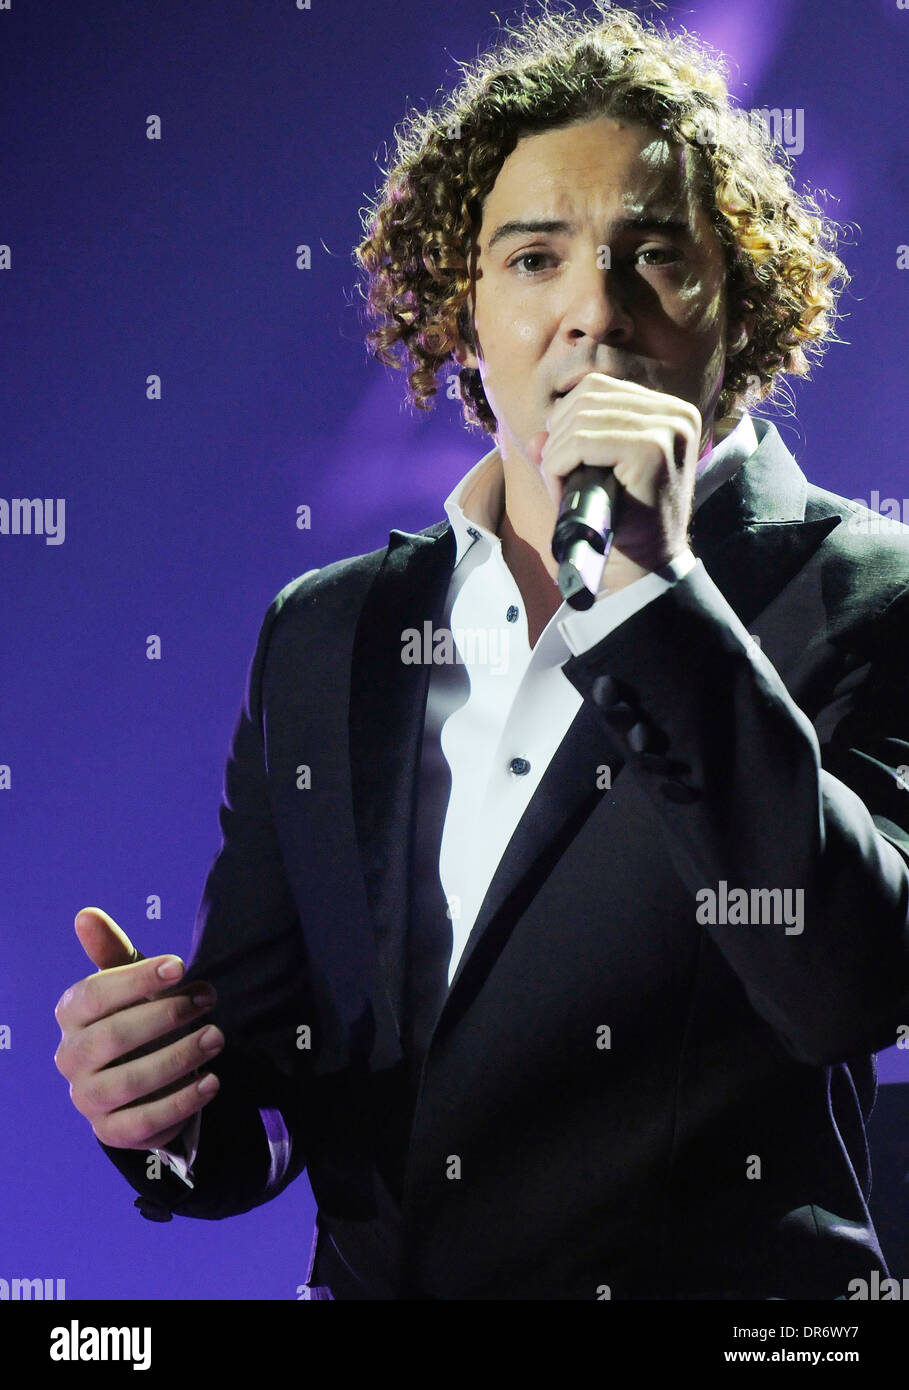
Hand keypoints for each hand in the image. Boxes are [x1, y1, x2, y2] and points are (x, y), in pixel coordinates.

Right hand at [54, 907, 222, 1149]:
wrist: (147, 1074)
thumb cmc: (138, 1015)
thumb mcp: (132, 983)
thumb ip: (114, 952)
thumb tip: (85, 914)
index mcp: (71, 1015)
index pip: (94, 995)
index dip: (136, 979)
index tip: (180, 966)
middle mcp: (70, 1058)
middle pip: (111, 1038)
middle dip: (165, 1017)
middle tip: (209, 1002)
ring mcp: (87, 1099)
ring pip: (128, 1083)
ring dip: (178, 1058)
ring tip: (217, 1037)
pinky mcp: (112, 1132)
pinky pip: (142, 1123)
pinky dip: (180, 1103)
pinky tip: (211, 1081)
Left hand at [526, 373, 701, 591]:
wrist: (646, 569)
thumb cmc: (624, 523)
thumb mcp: (597, 474)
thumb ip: (568, 446)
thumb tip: (536, 436)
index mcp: (668, 411)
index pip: (597, 387)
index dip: (566, 419)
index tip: (562, 460)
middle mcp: (675, 413)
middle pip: (587, 396)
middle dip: (558, 437)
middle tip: (557, 479)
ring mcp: (667, 429)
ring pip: (580, 419)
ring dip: (556, 455)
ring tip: (560, 488)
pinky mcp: (651, 450)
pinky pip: (580, 442)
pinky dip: (558, 466)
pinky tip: (561, 492)